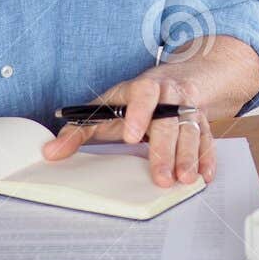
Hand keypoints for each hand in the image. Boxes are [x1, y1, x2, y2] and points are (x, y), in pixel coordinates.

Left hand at [42, 74, 215, 186]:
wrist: (176, 79)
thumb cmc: (135, 98)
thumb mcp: (106, 107)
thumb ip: (79, 130)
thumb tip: (50, 152)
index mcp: (145, 87)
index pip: (144, 93)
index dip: (139, 112)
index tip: (132, 137)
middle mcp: (171, 95)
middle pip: (170, 120)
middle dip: (166, 150)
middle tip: (162, 178)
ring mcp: (189, 108)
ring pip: (193, 130)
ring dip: (190, 156)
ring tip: (185, 180)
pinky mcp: (203, 121)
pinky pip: (208, 139)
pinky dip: (208, 158)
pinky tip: (204, 176)